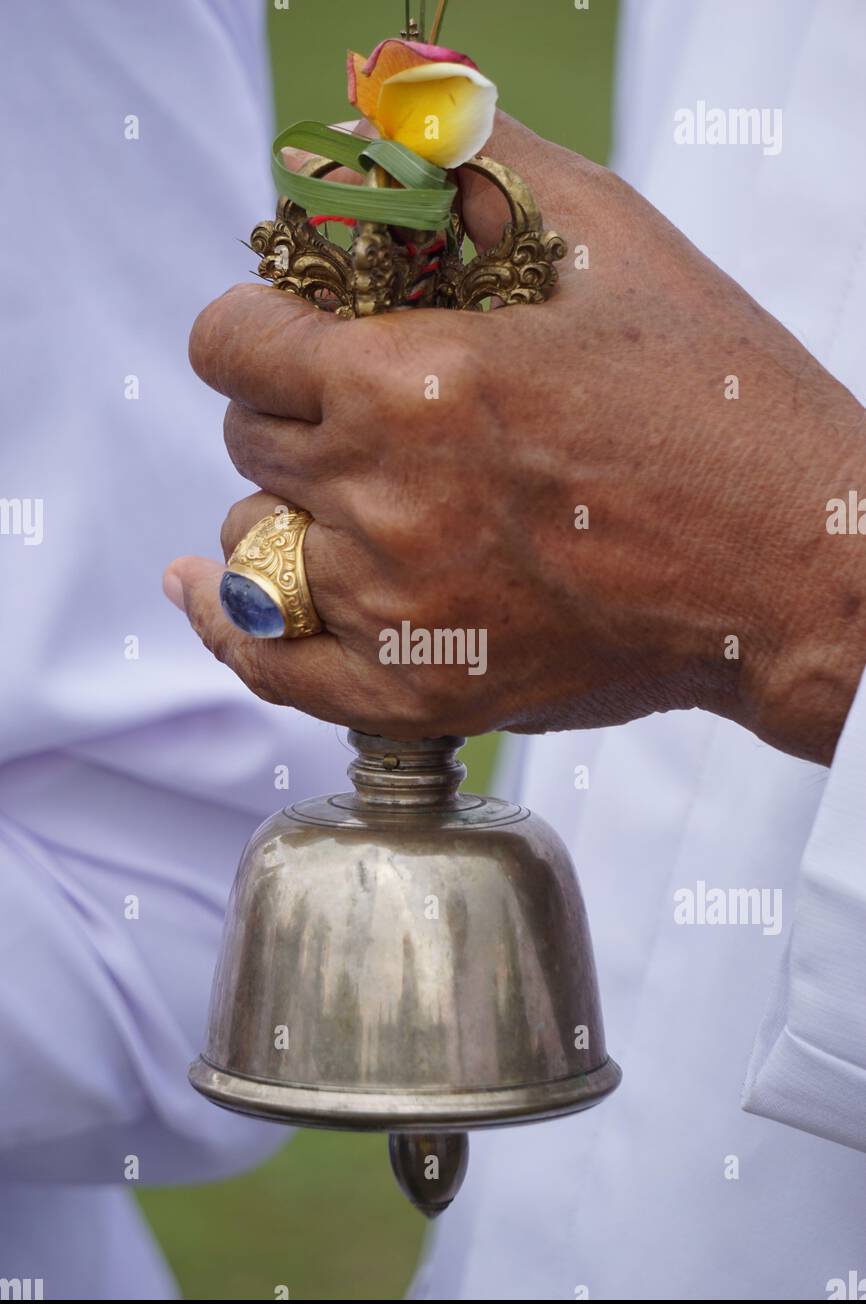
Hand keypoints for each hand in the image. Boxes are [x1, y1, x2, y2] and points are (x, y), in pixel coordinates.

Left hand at [166, 113, 864, 762]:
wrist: (794, 572)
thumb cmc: (720, 411)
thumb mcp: (619, 248)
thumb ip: (495, 167)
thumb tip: (416, 122)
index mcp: (407, 382)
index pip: (230, 342)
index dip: (253, 324)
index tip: (285, 329)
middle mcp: (380, 499)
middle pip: (248, 438)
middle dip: (292, 409)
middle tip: (369, 409)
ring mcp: (393, 607)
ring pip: (254, 543)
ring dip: (291, 506)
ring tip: (365, 496)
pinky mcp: (418, 688)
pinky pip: (268, 666)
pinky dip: (227, 624)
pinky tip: (205, 590)